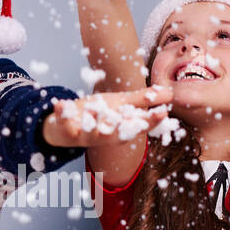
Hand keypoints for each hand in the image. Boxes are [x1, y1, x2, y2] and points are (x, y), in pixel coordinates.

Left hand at [41, 86, 173, 148]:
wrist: (65, 123)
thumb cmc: (98, 114)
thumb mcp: (121, 105)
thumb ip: (143, 100)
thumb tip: (170, 94)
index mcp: (120, 129)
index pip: (138, 127)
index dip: (150, 121)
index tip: (163, 113)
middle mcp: (104, 135)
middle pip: (116, 135)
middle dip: (123, 128)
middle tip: (132, 120)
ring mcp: (84, 134)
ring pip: (90, 134)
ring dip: (92, 123)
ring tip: (94, 109)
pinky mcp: (66, 129)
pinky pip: (63, 123)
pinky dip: (61, 113)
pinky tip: (59, 104)